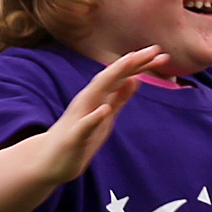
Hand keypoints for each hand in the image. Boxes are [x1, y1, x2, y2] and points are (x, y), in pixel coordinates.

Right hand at [38, 46, 168, 182]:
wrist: (51, 161)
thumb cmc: (81, 137)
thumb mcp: (107, 116)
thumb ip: (119, 98)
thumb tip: (136, 78)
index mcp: (98, 97)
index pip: (121, 76)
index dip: (140, 65)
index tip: (161, 53)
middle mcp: (88, 101)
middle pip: (110, 77)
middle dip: (131, 63)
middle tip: (155, 50)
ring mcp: (79, 117)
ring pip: (95, 93)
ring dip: (112, 78)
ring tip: (130, 63)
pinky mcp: (74, 137)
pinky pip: (84, 126)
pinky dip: (94, 116)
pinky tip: (105, 109)